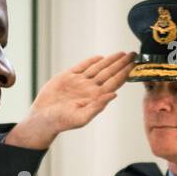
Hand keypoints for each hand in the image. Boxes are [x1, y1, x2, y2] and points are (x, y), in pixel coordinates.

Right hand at [4, 52, 134, 148]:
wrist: (42, 118)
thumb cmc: (61, 121)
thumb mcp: (81, 117)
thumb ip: (98, 106)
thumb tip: (114, 94)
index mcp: (96, 97)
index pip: (114, 82)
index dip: (125, 73)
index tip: (134, 64)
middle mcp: (90, 88)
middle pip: (109, 73)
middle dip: (121, 63)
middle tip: (133, 54)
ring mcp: (79, 82)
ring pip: (98, 68)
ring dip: (110, 60)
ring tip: (121, 54)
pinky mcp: (67, 77)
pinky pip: (82, 67)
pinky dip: (91, 61)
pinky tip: (100, 58)